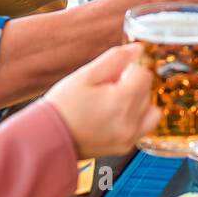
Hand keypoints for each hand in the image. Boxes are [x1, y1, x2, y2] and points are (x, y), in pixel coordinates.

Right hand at [45, 44, 158, 158]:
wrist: (47, 138)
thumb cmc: (62, 106)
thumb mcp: (86, 75)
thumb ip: (115, 59)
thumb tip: (138, 50)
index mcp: (122, 101)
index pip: (145, 74)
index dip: (131, 68)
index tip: (116, 72)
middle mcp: (130, 122)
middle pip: (148, 92)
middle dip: (134, 84)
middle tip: (109, 86)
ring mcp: (129, 137)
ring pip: (151, 110)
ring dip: (140, 101)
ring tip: (116, 100)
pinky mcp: (125, 146)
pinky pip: (143, 128)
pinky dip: (136, 118)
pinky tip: (116, 115)